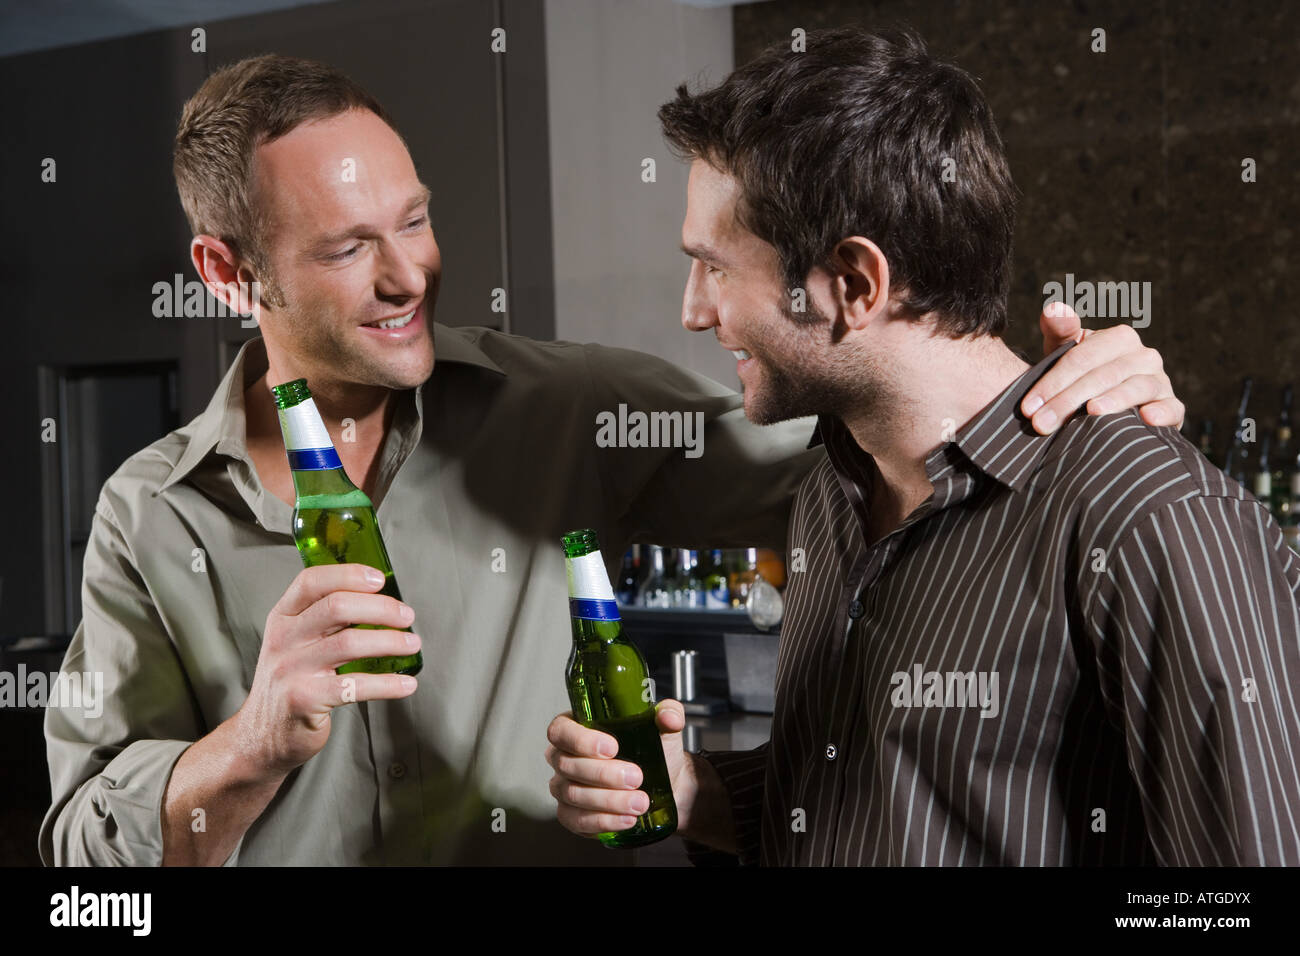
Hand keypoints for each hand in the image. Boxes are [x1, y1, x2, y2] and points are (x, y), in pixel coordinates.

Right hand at [233, 563, 420, 777]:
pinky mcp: (304, 700)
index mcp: (282, 617)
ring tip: (412, 644)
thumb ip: (323, 620)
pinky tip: (405, 684)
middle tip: (406, 617)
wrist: (262, 736)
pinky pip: (354, 686)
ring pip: (349, 643)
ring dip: (390, 642)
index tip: (380, 579)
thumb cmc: (290, 683)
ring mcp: (291, 670)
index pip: (311, 581)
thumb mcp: (294, 643)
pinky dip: (387, 684)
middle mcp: (283, 639)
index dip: (348, 574)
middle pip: (337, 607)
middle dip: (381, 608)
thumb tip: (378, 601)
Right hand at [546, 700, 693, 835]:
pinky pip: (577, 821)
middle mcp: (563, 756)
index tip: (612, 747)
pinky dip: (603, 821)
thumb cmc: (654, 751)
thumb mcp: (663, 728)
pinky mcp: (571, 815)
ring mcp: (564, 787)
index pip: (561, 730)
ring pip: (573, 794)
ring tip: (639, 802)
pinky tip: (626, 818)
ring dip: (608, 800)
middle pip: (567, 765)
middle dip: (603, 774)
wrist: (666, 784)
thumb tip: (668, 717)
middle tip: (636, 777)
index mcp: (576, 726)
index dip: (581, 740)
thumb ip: (668, 714)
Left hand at [1025, 301, 1184, 433]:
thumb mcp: (1065, 353)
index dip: (1053, 381)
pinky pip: (1172, 408)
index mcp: (1118, 339)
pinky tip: (1147, 418)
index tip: (1028, 406)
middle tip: (1041, 423)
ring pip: (1135, 388)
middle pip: (1102, 375)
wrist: (1108, 403)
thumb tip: (1054, 308)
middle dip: (1068, 400)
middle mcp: (1144, 355)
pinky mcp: (1172, 407)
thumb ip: (1059, 331)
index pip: (1081, 358)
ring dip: (1112, 402)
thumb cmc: (1081, 377)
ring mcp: (1160, 381)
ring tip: (1091, 413)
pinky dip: (1163, 412)